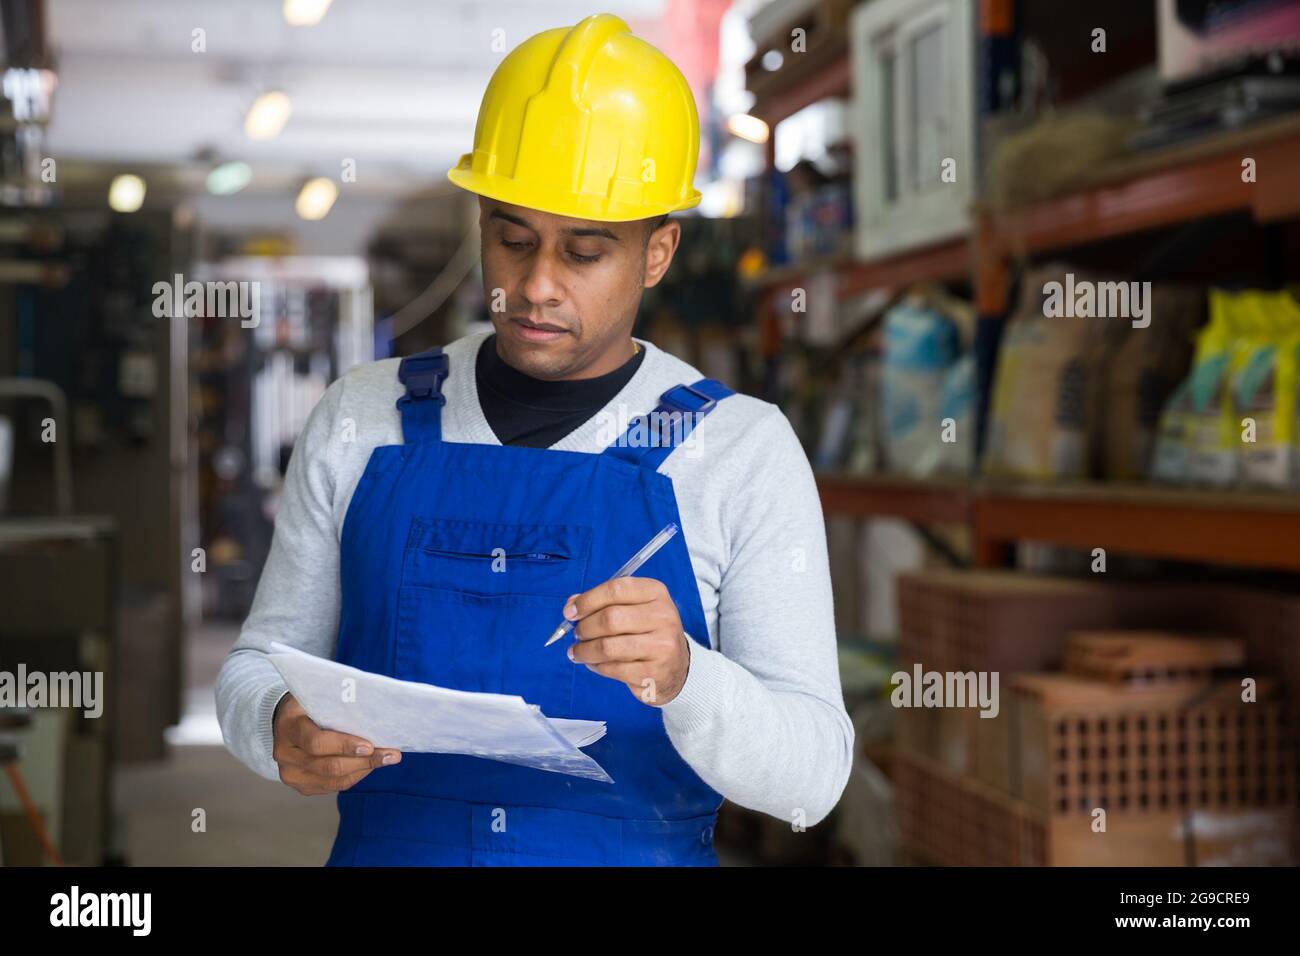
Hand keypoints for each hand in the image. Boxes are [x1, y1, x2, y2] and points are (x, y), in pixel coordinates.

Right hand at [272, 693, 401, 794]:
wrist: (285, 722)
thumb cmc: (308, 705)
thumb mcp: (317, 696)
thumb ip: (338, 702)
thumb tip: (375, 707)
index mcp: (288, 727)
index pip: (316, 742)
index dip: (345, 745)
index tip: (370, 745)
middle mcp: (285, 754)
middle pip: (329, 766)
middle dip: (364, 761)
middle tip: (391, 755)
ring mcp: (291, 774)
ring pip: (334, 780)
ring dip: (364, 770)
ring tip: (387, 760)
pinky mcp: (302, 786)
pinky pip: (334, 786)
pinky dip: (355, 776)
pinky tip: (369, 765)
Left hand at [565, 577, 688, 705]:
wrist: (677, 667)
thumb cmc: (647, 632)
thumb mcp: (633, 608)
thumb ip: (603, 603)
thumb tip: (571, 605)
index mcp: (656, 593)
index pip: (616, 589)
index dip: (588, 600)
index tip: (569, 612)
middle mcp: (663, 616)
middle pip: (610, 618)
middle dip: (585, 628)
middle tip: (577, 634)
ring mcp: (662, 646)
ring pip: (608, 647)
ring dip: (585, 650)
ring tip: (578, 651)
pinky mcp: (654, 672)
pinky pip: (613, 669)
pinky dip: (596, 666)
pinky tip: (594, 663)